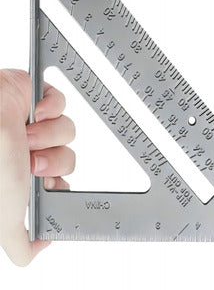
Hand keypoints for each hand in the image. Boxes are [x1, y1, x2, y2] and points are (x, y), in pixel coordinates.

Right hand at [0, 69, 74, 266]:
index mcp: (22, 177)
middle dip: (53, 161)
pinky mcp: (37, 100)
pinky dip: (50, 108)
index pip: (57, 184)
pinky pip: (60, 104)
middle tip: (33, 161)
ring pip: (67, 132)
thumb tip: (34, 252)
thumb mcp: (5, 214)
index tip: (51, 184)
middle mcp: (28, 152)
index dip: (58, 183)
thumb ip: (17, 239)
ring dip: (49, 134)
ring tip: (26, 135)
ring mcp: (33, 126)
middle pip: (66, 159)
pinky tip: (34, 112)